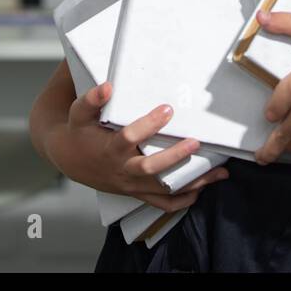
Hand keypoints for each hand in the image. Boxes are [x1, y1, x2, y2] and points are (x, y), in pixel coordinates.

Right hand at [46, 81, 227, 212]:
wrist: (71, 160)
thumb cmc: (80, 132)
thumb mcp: (79, 113)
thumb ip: (91, 100)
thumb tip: (107, 86)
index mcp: (109, 148)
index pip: (129, 137)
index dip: (148, 124)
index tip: (168, 109)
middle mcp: (122, 169)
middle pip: (150, 168)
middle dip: (174, 156)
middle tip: (196, 142)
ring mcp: (131, 184)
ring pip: (163, 188)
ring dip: (191, 182)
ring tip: (218, 172)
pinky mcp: (137, 192)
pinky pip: (162, 203)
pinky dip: (182, 201)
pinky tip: (202, 190)